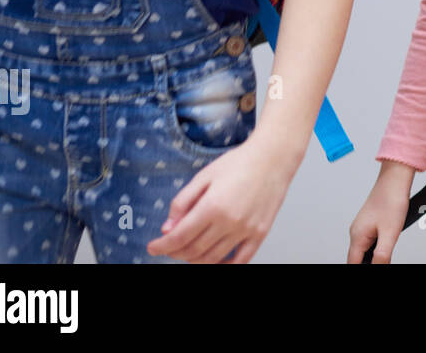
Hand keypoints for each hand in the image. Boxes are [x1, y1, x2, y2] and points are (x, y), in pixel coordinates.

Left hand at [145, 133, 297, 262]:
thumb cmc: (239, 163)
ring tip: (187, 253)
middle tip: (169, 248)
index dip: (162, 246)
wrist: (273, 157)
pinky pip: (240, 261)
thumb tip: (167, 228)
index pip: (179, 237)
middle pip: (194, 251)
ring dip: (195, 260)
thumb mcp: (203, 176)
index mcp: (212, 206)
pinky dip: (224, 266)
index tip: (153, 247)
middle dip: (175, 253)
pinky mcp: (260, 233)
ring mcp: (246, 230)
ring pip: (213, 259)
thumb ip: (182, 202)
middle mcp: (230, 222)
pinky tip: (214, 262)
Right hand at [347, 160, 415, 263]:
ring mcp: (362, 227)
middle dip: (370, 263)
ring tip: (386, 255)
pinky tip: (387, 243)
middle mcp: (356, 232)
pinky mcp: (369, 222)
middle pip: (357, 258)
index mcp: (357, 236)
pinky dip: (377, 247)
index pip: (353, 264)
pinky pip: (369, 241)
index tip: (376, 266)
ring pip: (364, 250)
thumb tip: (377, 268)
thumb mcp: (390, 233)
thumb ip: (382, 255)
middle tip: (383, 260)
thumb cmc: (392, 200)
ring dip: (374, 256)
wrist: (395, 179)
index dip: (363, 270)